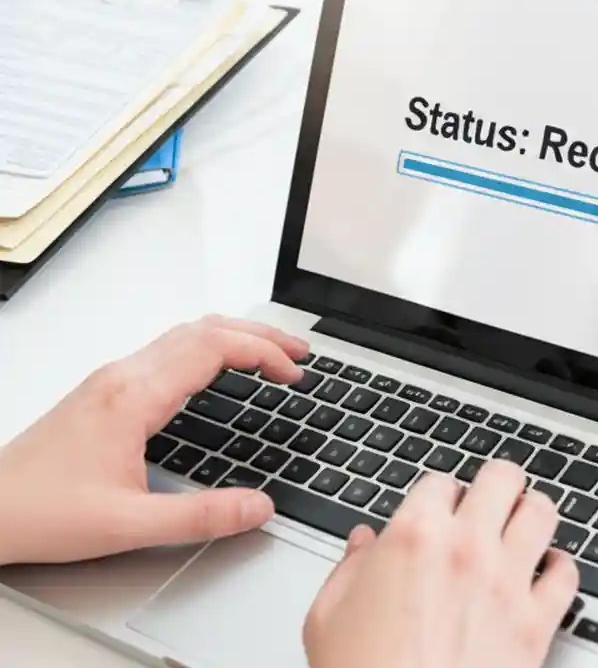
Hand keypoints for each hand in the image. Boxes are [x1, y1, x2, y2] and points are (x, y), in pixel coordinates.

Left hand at [0, 315, 308, 566]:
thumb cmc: (42, 512)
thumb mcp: (130, 525)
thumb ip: (201, 517)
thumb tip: (259, 506)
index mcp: (134, 396)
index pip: (214, 347)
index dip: (263, 353)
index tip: (294, 373)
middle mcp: (123, 376)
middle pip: (204, 328)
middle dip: (260, 334)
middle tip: (299, 353)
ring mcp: (111, 380)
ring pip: (184, 334)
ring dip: (233, 336)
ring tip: (270, 355)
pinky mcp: (105, 391)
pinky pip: (167, 350)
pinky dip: (208, 349)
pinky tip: (219, 372)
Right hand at [304, 461, 579, 667]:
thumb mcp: (327, 618)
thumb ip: (348, 569)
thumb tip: (362, 544)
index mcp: (414, 537)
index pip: (441, 482)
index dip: (440, 495)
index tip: (440, 509)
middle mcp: (467, 549)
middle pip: (503, 479)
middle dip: (496, 486)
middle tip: (490, 502)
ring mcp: (508, 583)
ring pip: (543, 513)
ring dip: (532, 515)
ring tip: (522, 525)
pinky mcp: (537, 622)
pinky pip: (567, 574)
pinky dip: (559, 568)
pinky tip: (545, 573)